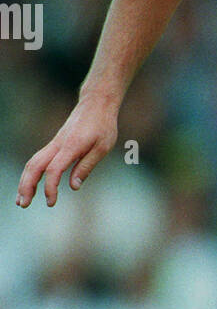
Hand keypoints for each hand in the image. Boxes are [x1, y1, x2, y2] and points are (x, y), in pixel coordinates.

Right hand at [17, 93, 118, 207]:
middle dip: (26, 186)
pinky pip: (38, 159)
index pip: (54, 169)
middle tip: (23, 205)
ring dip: (25, 181)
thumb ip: (86, 167)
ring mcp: (54, 143)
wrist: (96, 103)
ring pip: (33, 162)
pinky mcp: (55, 144)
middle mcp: (58, 144)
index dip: (50, 187)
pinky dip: (31, 173)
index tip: (51, 202)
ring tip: (22, 199)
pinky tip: (30, 185)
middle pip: (35, 166)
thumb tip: (73, 187)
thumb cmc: (103, 125)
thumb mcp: (102, 148)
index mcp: (71, 146)